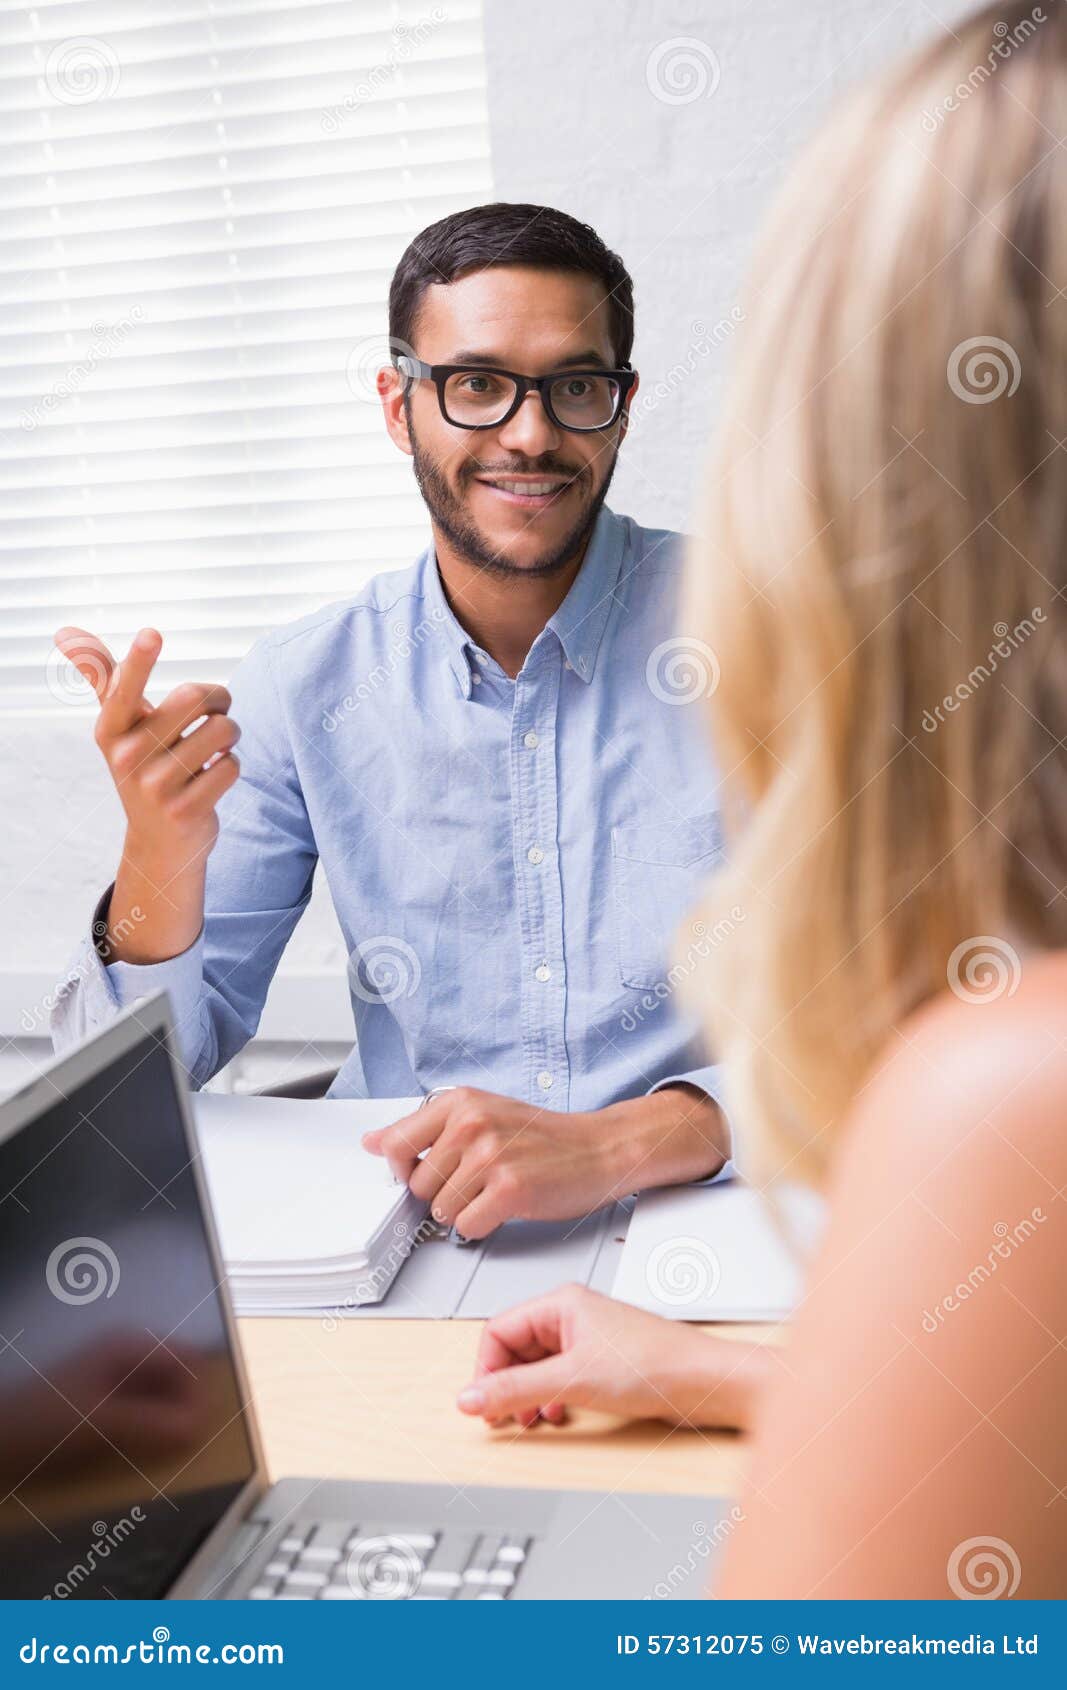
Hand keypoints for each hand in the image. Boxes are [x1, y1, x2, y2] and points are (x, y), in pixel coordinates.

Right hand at [53, 625, 238, 961]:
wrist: (160, 843)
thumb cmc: (145, 769)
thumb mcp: (120, 728)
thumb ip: (103, 680)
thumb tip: (66, 633)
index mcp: (110, 731)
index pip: (122, 689)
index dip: (139, 661)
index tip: (151, 634)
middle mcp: (127, 758)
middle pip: (194, 697)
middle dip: (219, 698)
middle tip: (217, 710)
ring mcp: (155, 787)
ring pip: (223, 730)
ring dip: (231, 734)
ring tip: (216, 748)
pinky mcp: (186, 810)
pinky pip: (232, 765)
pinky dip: (231, 766)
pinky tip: (213, 778)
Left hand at [362, 1084, 726, 1238]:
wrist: (599, 1148)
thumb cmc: (542, 1136)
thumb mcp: (480, 1113)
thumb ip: (424, 1128)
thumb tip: (371, 1142)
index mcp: (459, 1101)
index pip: (393, 1145)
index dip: (402, 1170)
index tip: (420, 1173)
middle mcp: (471, 1124)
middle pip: (416, 1185)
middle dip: (439, 1194)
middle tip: (476, 1182)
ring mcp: (490, 1157)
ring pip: (440, 1210)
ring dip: (463, 1211)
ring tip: (493, 1191)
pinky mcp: (509, 1190)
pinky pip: (467, 1227)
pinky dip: (482, 1226)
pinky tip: (504, 1207)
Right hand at [455, 1283, 770, 1429]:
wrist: (705, 1382)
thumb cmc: (656, 1364)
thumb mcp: (573, 1380)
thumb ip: (516, 1389)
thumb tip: (470, 1397)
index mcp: (560, 1304)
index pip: (498, 1330)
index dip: (486, 1369)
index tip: (483, 1403)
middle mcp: (571, 1316)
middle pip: (514, 1349)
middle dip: (505, 1385)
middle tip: (502, 1417)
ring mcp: (586, 1339)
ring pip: (535, 1366)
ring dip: (527, 1395)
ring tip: (531, 1419)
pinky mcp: (600, 1361)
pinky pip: (558, 1376)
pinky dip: (550, 1398)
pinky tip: (558, 1415)